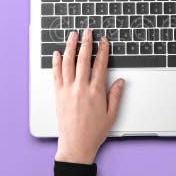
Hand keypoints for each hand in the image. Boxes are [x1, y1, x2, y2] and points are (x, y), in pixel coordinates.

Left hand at [52, 28, 124, 163]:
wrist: (76, 145)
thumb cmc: (94, 132)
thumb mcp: (111, 114)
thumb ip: (115, 95)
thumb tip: (120, 81)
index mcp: (96, 92)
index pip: (100, 65)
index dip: (102, 50)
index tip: (103, 40)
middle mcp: (81, 88)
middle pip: (84, 59)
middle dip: (86, 43)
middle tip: (88, 31)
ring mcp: (67, 90)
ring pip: (68, 63)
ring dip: (70, 47)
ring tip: (72, 35)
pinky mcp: (58, 95)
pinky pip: (56, 74)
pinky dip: (56, 62)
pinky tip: (57, 53)